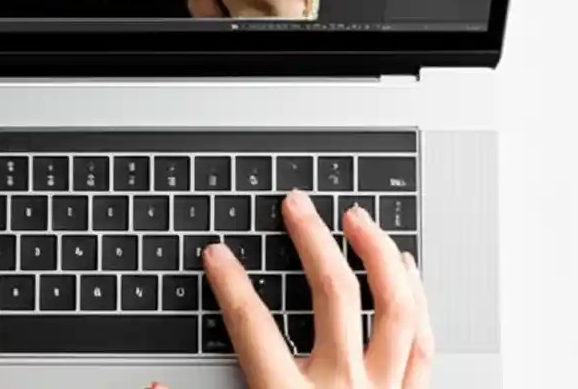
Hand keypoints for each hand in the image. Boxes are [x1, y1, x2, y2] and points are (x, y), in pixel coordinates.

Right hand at [160, 191, 433, 388]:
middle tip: (296, 206)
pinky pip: (424, 341)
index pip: (253, 328)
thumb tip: (153, 385)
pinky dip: (417, 297)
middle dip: (312, 241)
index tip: (216, 255)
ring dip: (379, 255)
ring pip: (396, 309)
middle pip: (334, 296)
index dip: (230, 284)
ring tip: (359, 220)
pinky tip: (405, 268)